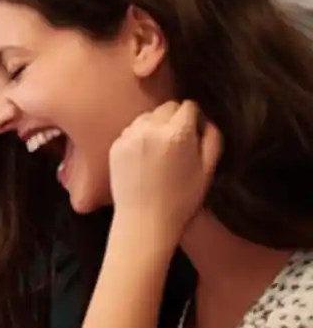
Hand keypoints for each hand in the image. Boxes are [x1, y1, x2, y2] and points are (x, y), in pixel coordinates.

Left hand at [110, 100, 222, 240]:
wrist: (144, 220)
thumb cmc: (182, 199)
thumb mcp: (207, 169)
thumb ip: (212, 138)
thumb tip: (207, 120)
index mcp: (177, 133)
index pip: (188, 106)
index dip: (194, 118)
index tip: (194, 132)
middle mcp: (150, 129)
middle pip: (166, 107)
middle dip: (174, 119)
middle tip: (177, 142)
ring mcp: (129, 136)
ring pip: (147, 116)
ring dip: (155, 125)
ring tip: (159, 150)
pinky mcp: (115, 146)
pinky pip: (131, 130)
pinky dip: (139, 137)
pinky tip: (144, 157)